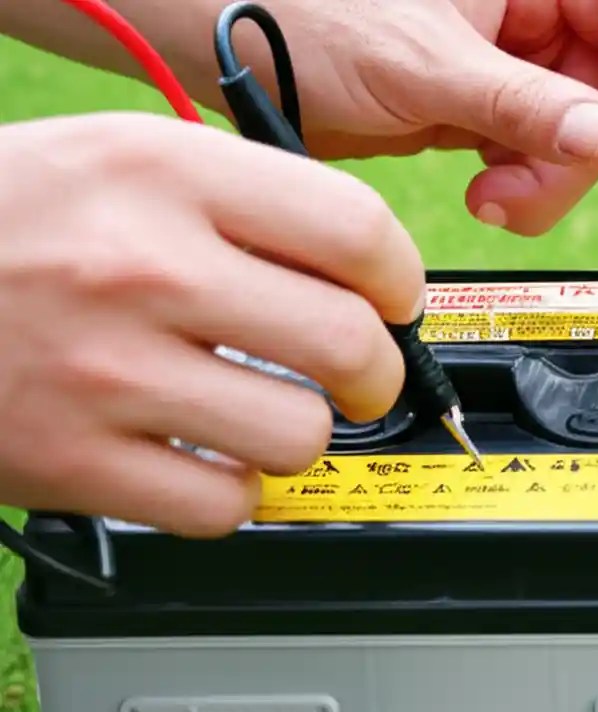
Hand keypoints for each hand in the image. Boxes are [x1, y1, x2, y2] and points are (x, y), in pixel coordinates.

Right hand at [0, 113, 423, 536]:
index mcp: (163, 174)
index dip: (400, 279)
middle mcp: (139, 268)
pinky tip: (198, 454)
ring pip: (296, 437)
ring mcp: (101, 372)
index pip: (354, 232)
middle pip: (347, 345)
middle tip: (358, 376)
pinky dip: (230, 492)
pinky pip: (222, 507)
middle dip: (377, 374)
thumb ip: (248, 204)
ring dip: (297, 435)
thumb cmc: (13, 220)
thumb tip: (366, 274)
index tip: (394, 301)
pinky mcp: (69, 463)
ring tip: (258, 412)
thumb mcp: (126, 160)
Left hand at [215, 0, 597, 250]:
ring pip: (585, 137)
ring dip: (557, 186)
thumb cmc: (309, 12)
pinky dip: (528, 192)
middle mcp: (538, 11)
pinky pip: (542, 160)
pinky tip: (488, 199)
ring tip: (497, 204)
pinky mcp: (490, 111)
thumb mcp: (422, 61)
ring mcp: (516, 65)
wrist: (234, 47)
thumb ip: (519, 103)